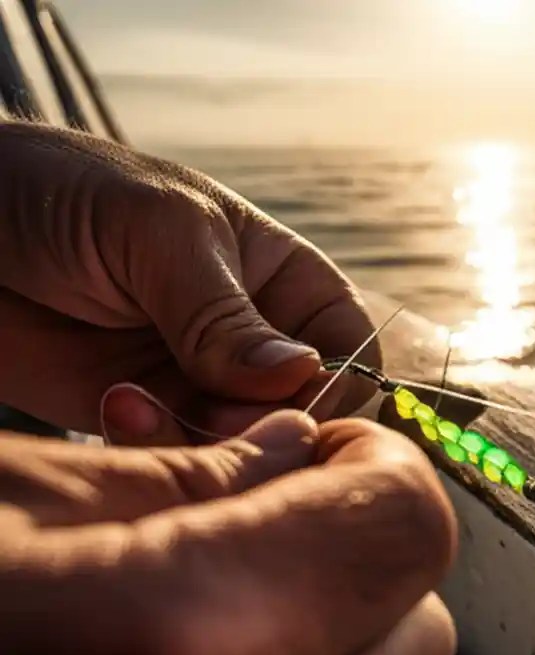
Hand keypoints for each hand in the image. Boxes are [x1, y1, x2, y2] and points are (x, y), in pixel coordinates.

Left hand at [0, 122, 377, 442]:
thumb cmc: (66, 194)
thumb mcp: (160, 235)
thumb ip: (225, 313)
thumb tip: (301, 374)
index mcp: (279, 278)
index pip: (347, 345)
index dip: (337, 380)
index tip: (298, 398)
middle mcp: (248, 337)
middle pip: (300, 409)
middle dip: (265, 424)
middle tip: (216, 414)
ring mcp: (193, 380)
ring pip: (241, 446)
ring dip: (202, 443)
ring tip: (140, 403)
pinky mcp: (137, 415)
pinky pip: (175, 459)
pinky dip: (153, 449)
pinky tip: (113, 407)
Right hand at [0, 411, 456, 654]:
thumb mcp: (27, 497)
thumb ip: (196, 476)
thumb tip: (301, 451)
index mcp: (198, 633)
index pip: (406, 526)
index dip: (377, 470)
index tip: (330, 455)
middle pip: (417, 628)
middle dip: (362, 557)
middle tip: (279, 521)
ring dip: (332, 630)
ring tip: (223, 591)